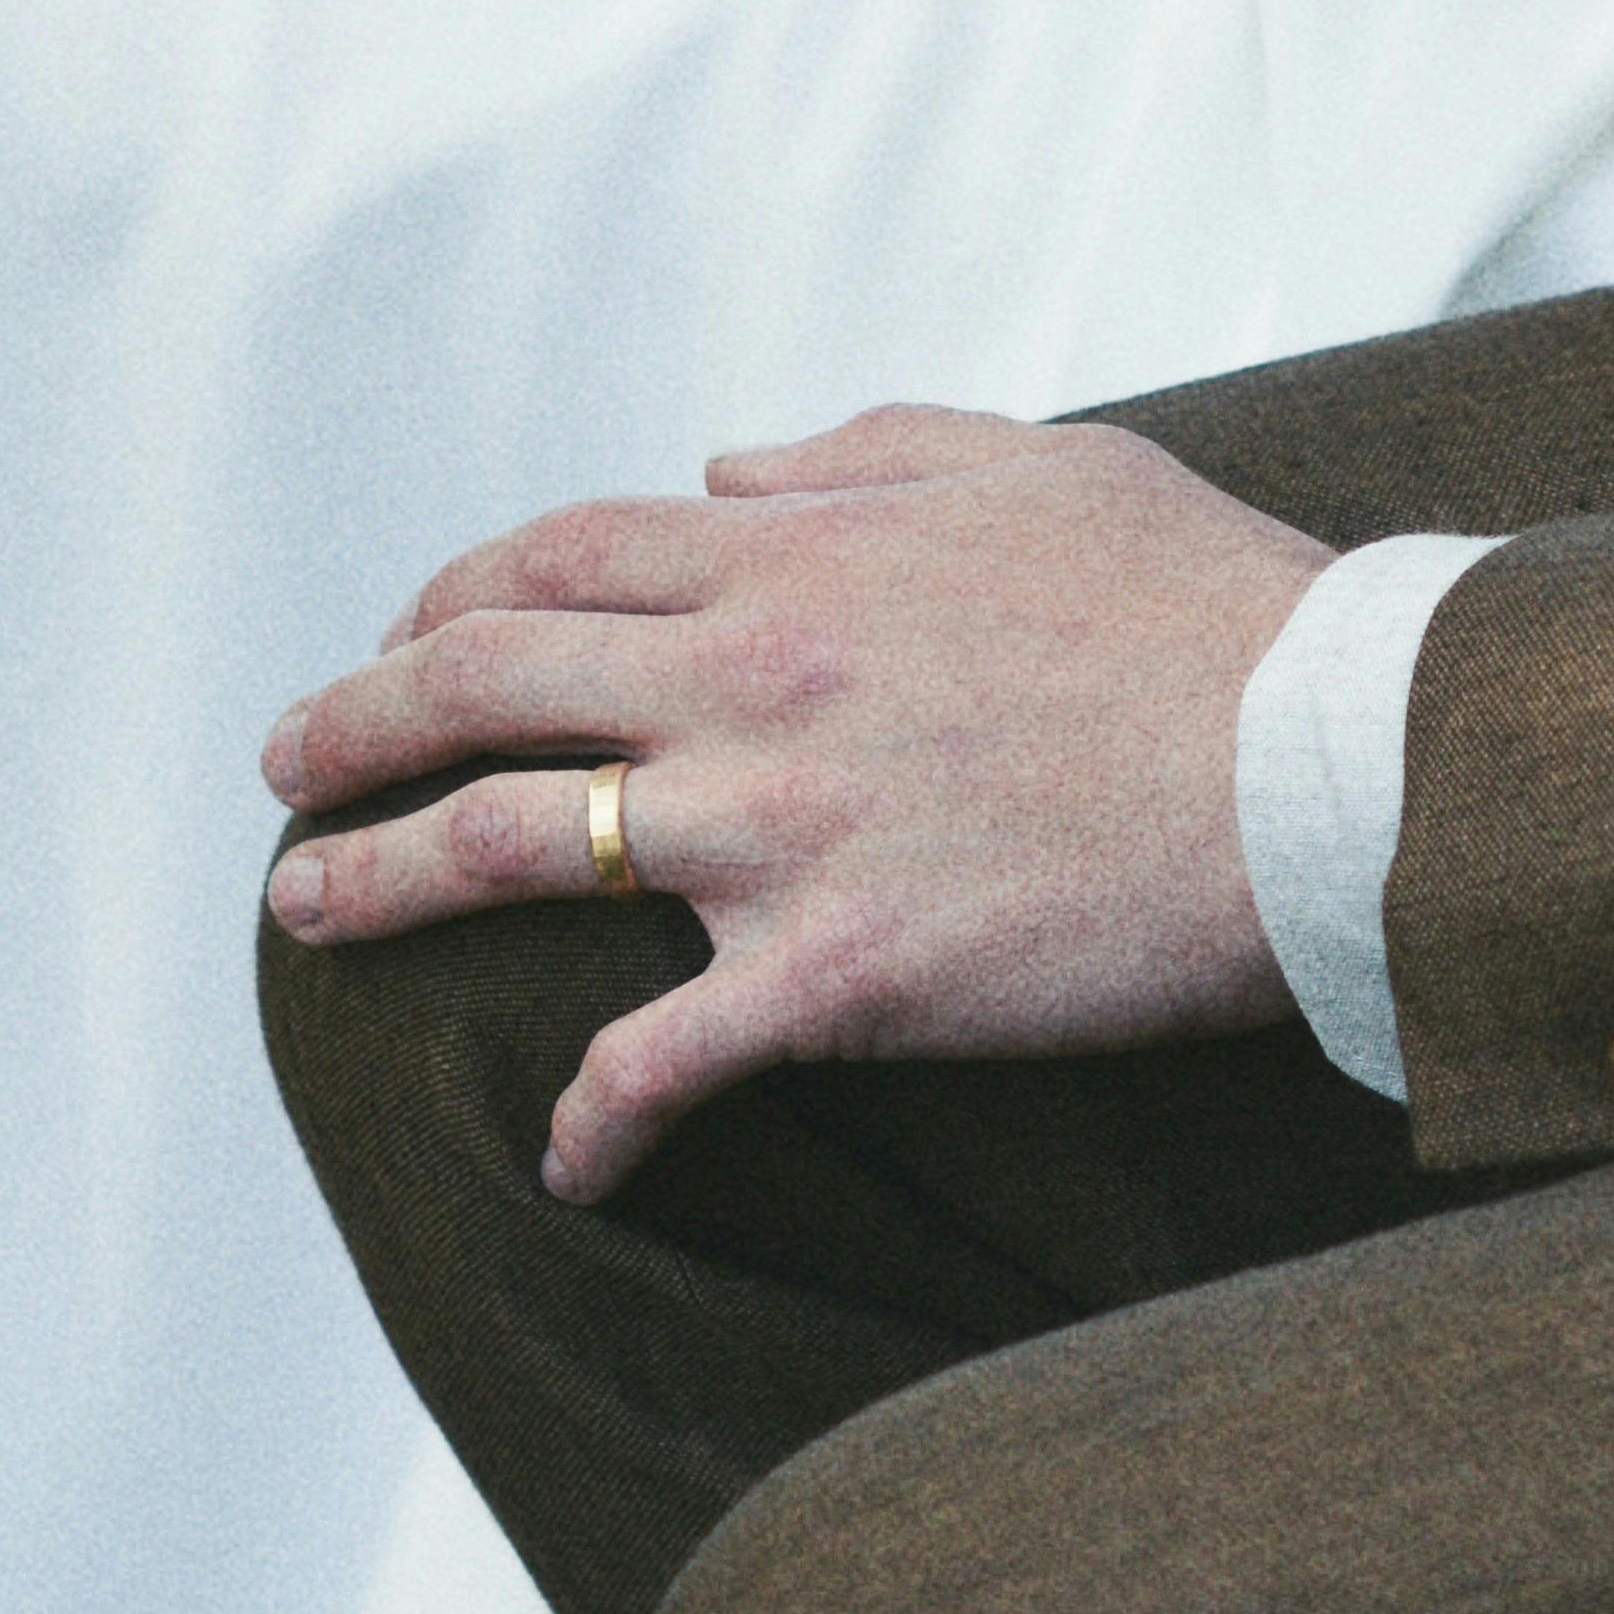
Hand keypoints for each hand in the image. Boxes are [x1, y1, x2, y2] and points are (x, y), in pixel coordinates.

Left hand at [261, 410, 1325, 1196]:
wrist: (1329, 762)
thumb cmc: (1215, 608)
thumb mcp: (1043, 462)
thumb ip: (867, 451)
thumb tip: (730, 467)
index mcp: (796, 553)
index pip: (554, 557)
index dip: (450, 596)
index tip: (407, 640)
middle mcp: (748, 680)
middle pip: (476, 685)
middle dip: (348, 726)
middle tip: (284, 772)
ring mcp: (777, 831)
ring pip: (504, 851)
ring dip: (373, 885)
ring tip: (302, 917)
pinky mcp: (836, 977)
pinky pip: (660, 1060)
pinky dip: (593, 1117)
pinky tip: (563, 1162)